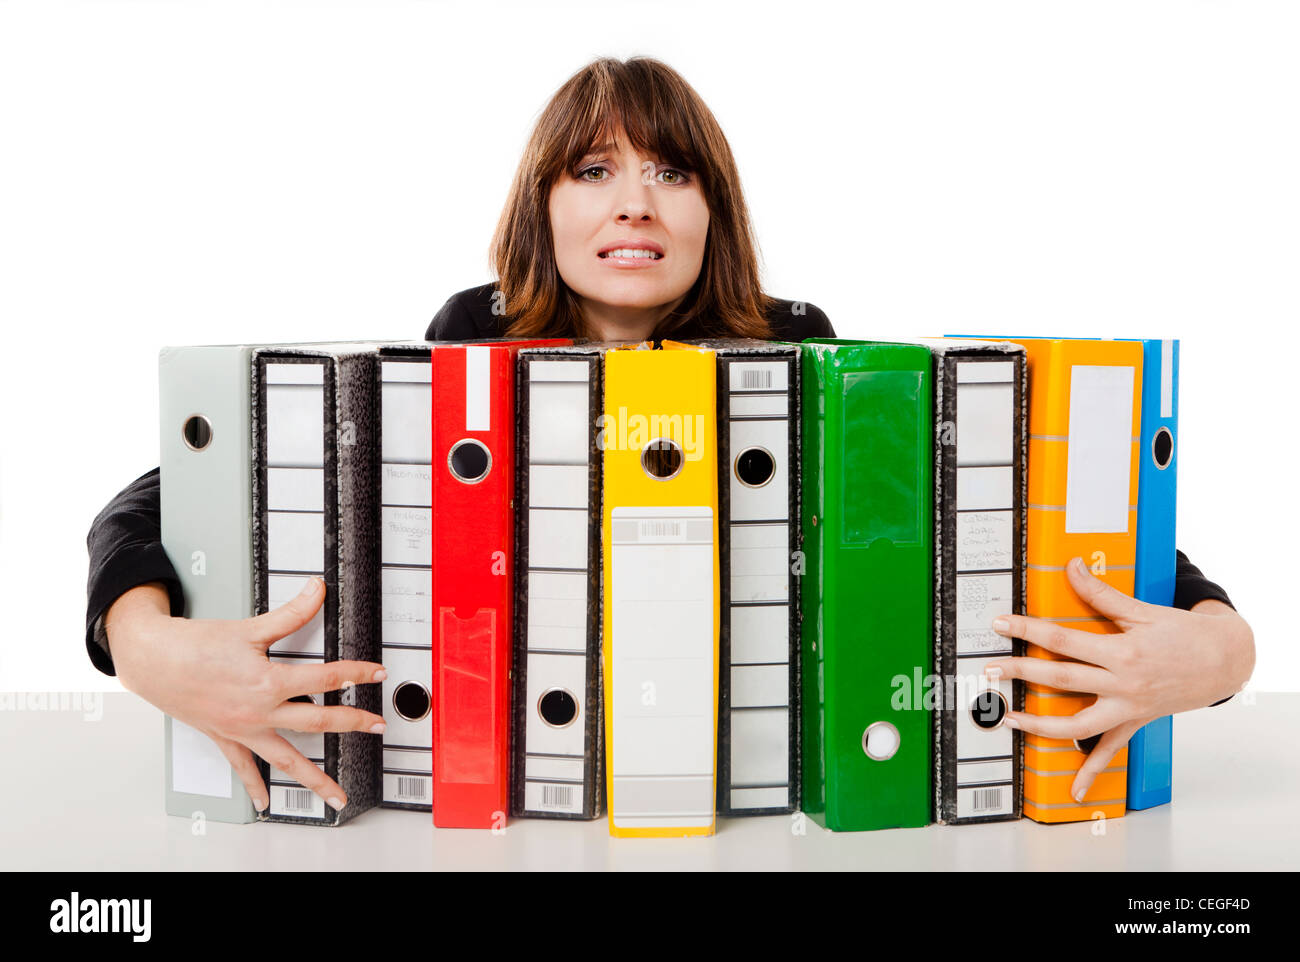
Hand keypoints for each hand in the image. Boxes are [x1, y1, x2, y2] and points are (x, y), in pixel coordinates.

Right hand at [105, 577, 387, 813]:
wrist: (153, 661)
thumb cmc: (196, 645)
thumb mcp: (249, 628)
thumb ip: (291, 613)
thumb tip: (317, 590)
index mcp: (268, 683)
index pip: (324, 679)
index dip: (355, 673)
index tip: (376, 673)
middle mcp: (259, 712)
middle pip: (317, 724)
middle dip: (352, 724)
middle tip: (378, 727)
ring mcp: (243, 730)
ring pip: (286, 760)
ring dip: (315, 780)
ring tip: (337, 797)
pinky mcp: (226, 737)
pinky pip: (243, 767)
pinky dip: (254, 787)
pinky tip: (265, 803)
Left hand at [984, 556, 1254, 803]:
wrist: (1225, 660)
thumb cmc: (1184, 634)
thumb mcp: (1142, 610)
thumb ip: (1101, 593)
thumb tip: (1072, 566)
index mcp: (1121, 652)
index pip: (1064, 640)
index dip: (1028, 630)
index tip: (1001, 624)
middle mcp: (1122, 684)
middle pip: (1062, 679)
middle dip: (1021, 673)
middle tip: (989, 671)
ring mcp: (1128, 708)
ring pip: (1078, 724)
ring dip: (1041, 726)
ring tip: (1010, 719)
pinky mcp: (1135, 722)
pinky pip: (1111, 752)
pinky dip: (1092, 772)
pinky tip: (1075, 790)